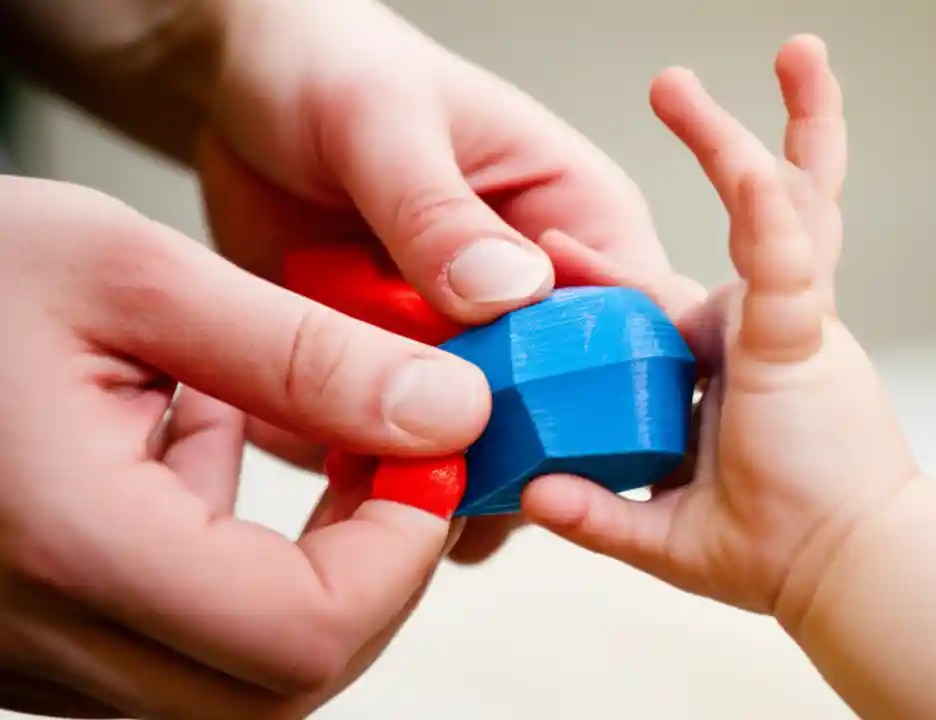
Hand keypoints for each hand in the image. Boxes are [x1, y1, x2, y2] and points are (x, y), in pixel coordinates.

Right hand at [0, 177, 487, 717]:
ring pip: (231, 681)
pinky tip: (190, 454)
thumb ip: (306, 357)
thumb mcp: (136, 274)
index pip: (303, 633)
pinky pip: (167, 652)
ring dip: (304, 574)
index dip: (403, 553)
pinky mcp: (23, 643)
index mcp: (69, 542)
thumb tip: (452, 417)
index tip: (431, 455)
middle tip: (387, 457)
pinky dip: (228, 572)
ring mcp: (24, 655)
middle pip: (282, 684)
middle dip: (372, 573)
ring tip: (273, 435)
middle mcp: (38, 633)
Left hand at [193, 0, 700, 560]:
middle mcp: (537, 294)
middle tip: (448, 470)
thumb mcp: (386, 120)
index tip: (541, 432)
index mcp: (579, 218)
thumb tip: (507, 293)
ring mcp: (468, 341)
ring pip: (488, 442)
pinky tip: (335, 458)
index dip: (606, 388)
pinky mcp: (401, 369)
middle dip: (516, 451)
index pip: (636, 322)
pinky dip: (373, 462)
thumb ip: (438, 210)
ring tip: (381, 470)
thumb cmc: (336, 68)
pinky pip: (405, 443)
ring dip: (440, 467)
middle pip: (568, 408)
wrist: (241, 85)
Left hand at [523, 36, 918, 615]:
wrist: (848, 573)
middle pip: (747, 213)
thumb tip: (531, 497)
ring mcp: (789, 318)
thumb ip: (599, 513)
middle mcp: (758, 323)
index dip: (597, 263)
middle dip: (722, 144)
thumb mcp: (664, 530)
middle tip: (676, 84)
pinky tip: (759, 158)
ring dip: (769, 127)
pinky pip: (786, 255)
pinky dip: (771, 207)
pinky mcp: (804, 330)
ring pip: (785, 201)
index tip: (543, 240)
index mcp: (725, 358)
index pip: (650, 293)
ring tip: (793, 51)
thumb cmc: (779, 547)